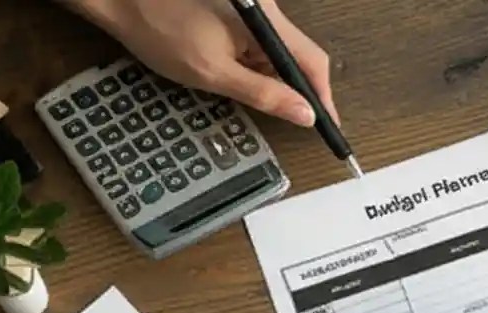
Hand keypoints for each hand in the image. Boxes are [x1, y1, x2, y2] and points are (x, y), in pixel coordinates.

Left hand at [70, 0, 335, 125]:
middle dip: (292, 90)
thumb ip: (264, 95)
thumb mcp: (213, 73)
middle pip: (297, 56)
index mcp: (266, 21)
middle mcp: (267, 9)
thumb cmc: (160, 32)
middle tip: (286, 119)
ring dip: (267, 77)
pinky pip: (259, 41)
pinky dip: (252, 63)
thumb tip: (304, 114)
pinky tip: (228, 71)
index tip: (327, 127)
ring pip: (277, 51)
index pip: (312, 62)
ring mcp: (253, 8)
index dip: (322, 98)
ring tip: (235, 87)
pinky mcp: (239, 10)